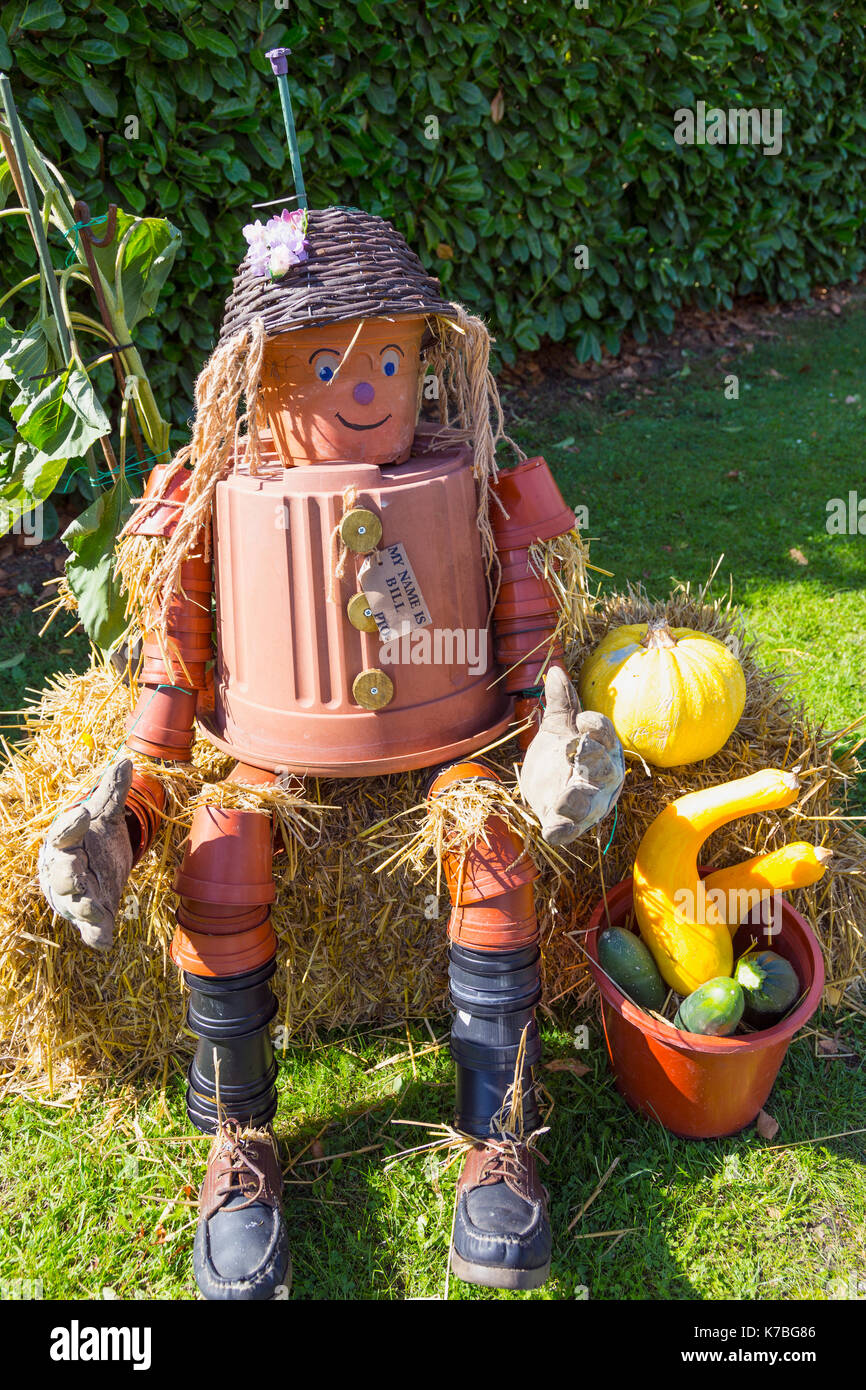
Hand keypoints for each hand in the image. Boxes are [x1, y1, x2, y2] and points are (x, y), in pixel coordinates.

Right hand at [38, 759, 134, 949]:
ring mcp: (76, 898)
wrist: (90, 870)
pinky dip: (96, 936)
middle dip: (67, 872)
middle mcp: (65, 872)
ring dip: (82, 906)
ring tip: (93, 907)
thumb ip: (113, 793)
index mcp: (65, 843)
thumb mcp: (105, 816)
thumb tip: (126, 761)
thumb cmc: (91, 840)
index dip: (70, 825)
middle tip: (76, 866)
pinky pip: (90, 930)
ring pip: (74, 903)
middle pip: (62, 874)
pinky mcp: (91, 919)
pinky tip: (104, 942)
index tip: (83, 812)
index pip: (63, 834)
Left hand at [519, 666, 624, 846]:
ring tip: (566, 797)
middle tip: (575, 748)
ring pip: (589, 804)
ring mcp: (586, 804)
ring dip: (578, 800)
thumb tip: (556, 671)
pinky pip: (568, 829)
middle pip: (603, 769)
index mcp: (602, 751)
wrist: (545, 787)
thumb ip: (560, 703)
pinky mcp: (567, 823)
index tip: (582, 720)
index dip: (597, 728)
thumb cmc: (562, 755)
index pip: (606, 738)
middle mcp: (600, 779)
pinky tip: (551, 832)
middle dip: (591, 759)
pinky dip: (561, 831)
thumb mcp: (558, 727)